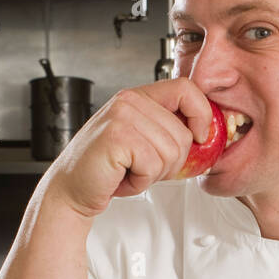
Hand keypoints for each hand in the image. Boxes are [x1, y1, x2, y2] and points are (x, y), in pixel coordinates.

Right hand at [42, 77, 214, 217]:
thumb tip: (207, 137)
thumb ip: (169, 131)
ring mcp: (122, 116)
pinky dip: (141, 181)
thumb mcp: (143, 142)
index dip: (202, 115)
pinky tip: (122, 176)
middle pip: (184, 133)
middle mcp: (130, 100)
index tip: (201, 138)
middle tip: (143, 167)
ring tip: (129, 170)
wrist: (71, 189)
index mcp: (138, 97)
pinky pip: (153, 166)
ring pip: (171, 152)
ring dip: (154, 174)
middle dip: (171, 162)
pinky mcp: (117, 138)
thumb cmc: (108, 169)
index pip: (186, 89)